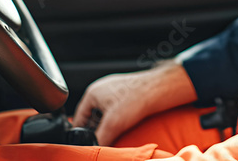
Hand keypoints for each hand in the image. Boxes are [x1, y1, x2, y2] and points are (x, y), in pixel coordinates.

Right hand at [71, 62, 197, 145]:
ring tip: (115, 131)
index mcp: (92, 92)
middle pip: (92, 116)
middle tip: (102, 138)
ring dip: (108, 124)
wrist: (158, 89)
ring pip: (105, 114)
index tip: (85, 142)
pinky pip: (116, 110)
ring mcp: (114, 90)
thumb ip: (100, 138)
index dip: (81, 132)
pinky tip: (124, 125)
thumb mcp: (113, 124)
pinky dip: (117, 119)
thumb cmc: (137, 97)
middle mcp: (102, 89)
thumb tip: (94, 148)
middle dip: (96, 128)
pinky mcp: (126, 93)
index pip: (79, 117)